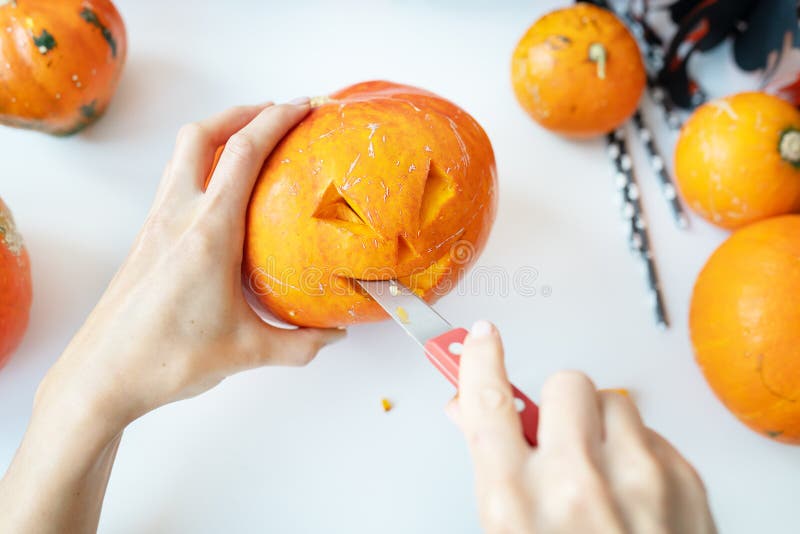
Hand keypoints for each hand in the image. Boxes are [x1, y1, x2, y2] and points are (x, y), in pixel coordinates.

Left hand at [0, 99, 345, 533]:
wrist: (102, 376)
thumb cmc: (168, 359)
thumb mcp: (247, 352)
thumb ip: (299, 343)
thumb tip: (334, 337)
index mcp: (210, 232)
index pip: (244, 153)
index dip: (276, 120)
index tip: (302, 107)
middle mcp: (178, 216)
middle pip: (202, 135)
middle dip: (241, 113)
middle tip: (274, 113)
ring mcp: (156, 225)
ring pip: (182, 155)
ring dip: (216, 136)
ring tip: (248, 144)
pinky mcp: (145, 240)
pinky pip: (174, 184)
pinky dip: (200, 169)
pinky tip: (220, 198)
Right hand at [447, 320, 715, 533]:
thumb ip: (492, 469)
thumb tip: (471, 412)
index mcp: (518, 504)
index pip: (489, 402)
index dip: (478, 360)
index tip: (479, 339)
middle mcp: (578, 485)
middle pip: (564, 384)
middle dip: (558, 405)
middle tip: (559, 438)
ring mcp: (640, 481)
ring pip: (615, 402)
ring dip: (603, 428)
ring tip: (602, 473)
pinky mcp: (687, 484)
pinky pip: (654, 435)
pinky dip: (639, 455)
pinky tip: (635, 495)